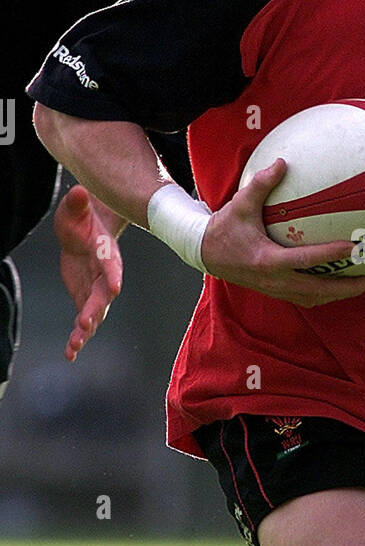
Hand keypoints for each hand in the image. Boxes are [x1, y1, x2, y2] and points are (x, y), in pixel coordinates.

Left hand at [54, 185, 123, 361]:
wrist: (86, 233)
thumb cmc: (83, 218)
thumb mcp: (76, 208)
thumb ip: (78, 203)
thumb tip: (78, 192)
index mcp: (106, 254)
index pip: (110, 265)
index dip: (112, 275)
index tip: (114, 287)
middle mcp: (105, 277)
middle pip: (102, 297)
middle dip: (95, 311)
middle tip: (86, 324)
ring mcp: (96, 291)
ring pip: (94, 314)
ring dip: (85, 331)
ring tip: (74, 346)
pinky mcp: (85, 300)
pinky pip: (82, 322)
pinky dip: (77, 338)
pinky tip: (70, 354)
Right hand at [200, 159, 364, 306]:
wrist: (204, 253)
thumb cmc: (224, 227)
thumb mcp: (240, 204)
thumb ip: (261, 183)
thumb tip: (282, 162)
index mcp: (267, 260)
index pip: (304, 260)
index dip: (329, 255)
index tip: (353, 247)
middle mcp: (274, 281)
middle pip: (319, 289)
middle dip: (348, 286)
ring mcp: (276, 290)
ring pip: (316, 298)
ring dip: (342, 293)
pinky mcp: (277, 292)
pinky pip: (308, 298)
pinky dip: (328, 293)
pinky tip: (343, 283)